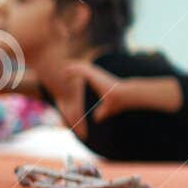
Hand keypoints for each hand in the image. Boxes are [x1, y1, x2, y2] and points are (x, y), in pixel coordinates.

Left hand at [61, 61, 180, 122]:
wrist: (123, 96)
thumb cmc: (117, 102)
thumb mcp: (107, 109)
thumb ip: (101, 113)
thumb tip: (97, 120)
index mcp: (100, 82)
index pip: (89, 75)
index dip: (81, 76)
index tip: (72, 79)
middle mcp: (98, 76)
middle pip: (84, 69)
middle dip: (75, 70)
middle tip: (66, 72)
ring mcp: (96, 73)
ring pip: (81, 67)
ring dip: (73, 68)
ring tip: (65, 70)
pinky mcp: (93, 74)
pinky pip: (80, 69)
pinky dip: (72, 69)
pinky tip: (66, 72)